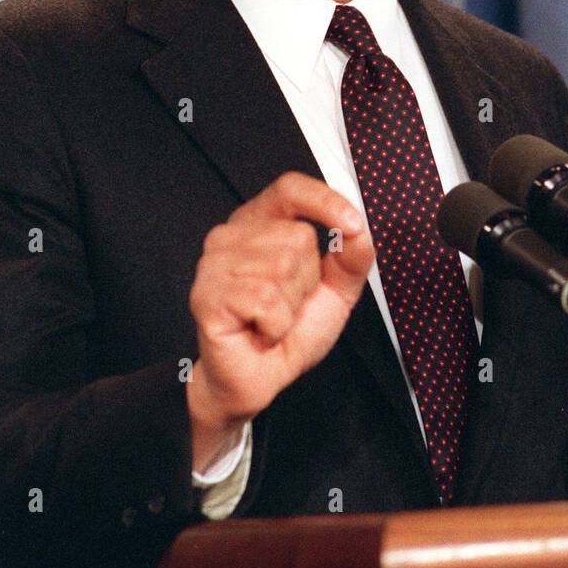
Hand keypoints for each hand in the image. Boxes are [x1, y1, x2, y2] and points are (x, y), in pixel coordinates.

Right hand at [186, 172, 373, 462]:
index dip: (324, 200)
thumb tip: (360, 230)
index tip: (353, 223)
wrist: (257, 380)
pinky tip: (260, 332)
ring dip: (290, 306)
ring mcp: (214, 263)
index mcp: (260, 223)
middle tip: (287, 304)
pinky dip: (275, 325)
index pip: (290, 188)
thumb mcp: (334, 292)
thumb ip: (351, 259)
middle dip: (307, 280)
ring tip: (272, 319)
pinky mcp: (206, 295)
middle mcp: (231, 234)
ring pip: (283, 267)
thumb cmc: (288, 332)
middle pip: (297, 236)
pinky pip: (265, 299)